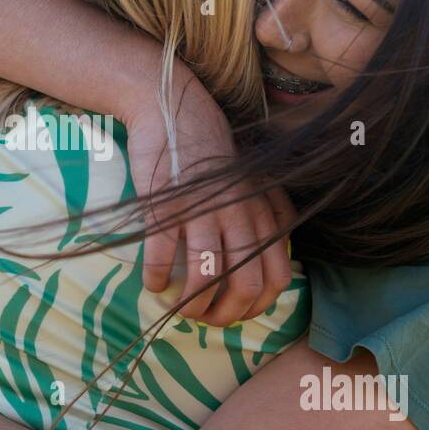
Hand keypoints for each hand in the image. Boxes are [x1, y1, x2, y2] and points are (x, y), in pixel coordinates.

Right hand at [121, 69, 292, 326]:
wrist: (174, 110)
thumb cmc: (210, 158)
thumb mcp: (248, 187)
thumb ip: (262, 222)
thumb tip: (264, 272)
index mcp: (262, 214)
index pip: (276, 279)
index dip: (256, 307)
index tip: (234, 312)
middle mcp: (238, 215)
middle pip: (244, 286)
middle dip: (224, 315)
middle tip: (205, 319)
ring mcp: (202, 211)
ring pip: (206, 278)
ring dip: (191, 305)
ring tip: (178, 308)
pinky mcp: (166, 206)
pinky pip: (163, 258)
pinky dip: (156, 280)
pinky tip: (152, 284)